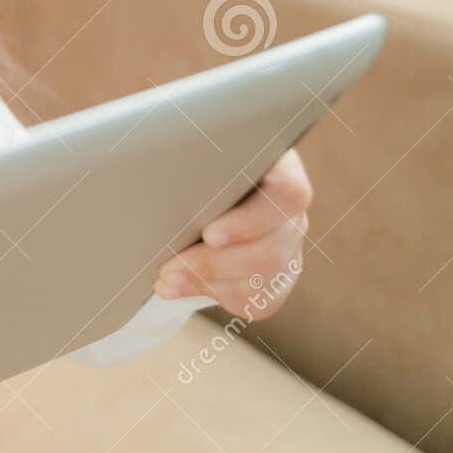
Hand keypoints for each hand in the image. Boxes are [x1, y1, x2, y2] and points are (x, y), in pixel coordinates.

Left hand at [153, 148, 311, 320]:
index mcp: (280, 168)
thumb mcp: (195, 152)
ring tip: (167, 280)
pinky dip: (216, 295)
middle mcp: (290, 211)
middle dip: (215, 264)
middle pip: (271, 249)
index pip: (287, 195)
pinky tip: (181, 287)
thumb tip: (162, 173)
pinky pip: (260, 300)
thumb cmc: (192, 162)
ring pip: (265, 278)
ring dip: (209, 283)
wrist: (195, 188)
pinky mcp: (279, 277)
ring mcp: (289, 246)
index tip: (208, 235)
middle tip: (170, 267)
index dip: (249, 221)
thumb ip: (192, 162)